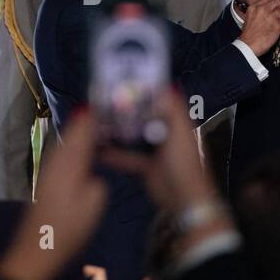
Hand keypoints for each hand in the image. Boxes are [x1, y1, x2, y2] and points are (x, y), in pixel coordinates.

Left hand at [0, 110, 108, 279]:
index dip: (96, 112)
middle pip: (74, 132)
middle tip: (111, 108)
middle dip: (90, 120)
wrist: (37, 251)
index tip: (109, 98)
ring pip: (69, 143)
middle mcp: (57, 161)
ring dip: (84, 133)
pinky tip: (88, 154)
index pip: (83, 127)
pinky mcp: (49, 183)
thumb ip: (98, 179)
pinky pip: (67, 156)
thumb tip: (95, 170)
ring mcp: (51, 171)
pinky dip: (78, 149)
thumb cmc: (67, 230)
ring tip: (104, 125)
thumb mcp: (94, 203)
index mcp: (69, 161)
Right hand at [100, 89, 217, 213]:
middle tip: (102, 101)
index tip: (123, 81)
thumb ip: (173, 108)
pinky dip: (114, 154)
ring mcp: (156, 150)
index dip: (144, 91)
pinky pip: (128, 156)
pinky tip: (97, 149)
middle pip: (143, 117)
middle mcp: (166, 132)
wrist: (183, 198)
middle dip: (126, 110)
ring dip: (117, 131)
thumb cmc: (183, 162)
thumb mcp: (180, 130)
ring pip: (134, 136)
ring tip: (96, 123)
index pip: (159, 100)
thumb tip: (166, 84)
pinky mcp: (146, 167)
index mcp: (177, 121)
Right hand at [238, 0, 279, 55]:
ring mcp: (271, 17)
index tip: (274, 9)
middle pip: (278, 3)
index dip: (273, 4)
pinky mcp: (277, 25)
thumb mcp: (249, 17)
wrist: (248, 46)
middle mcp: (263, 9)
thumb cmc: (248, 34)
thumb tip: (269, 10)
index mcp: (255, 7)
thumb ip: (258, 11)